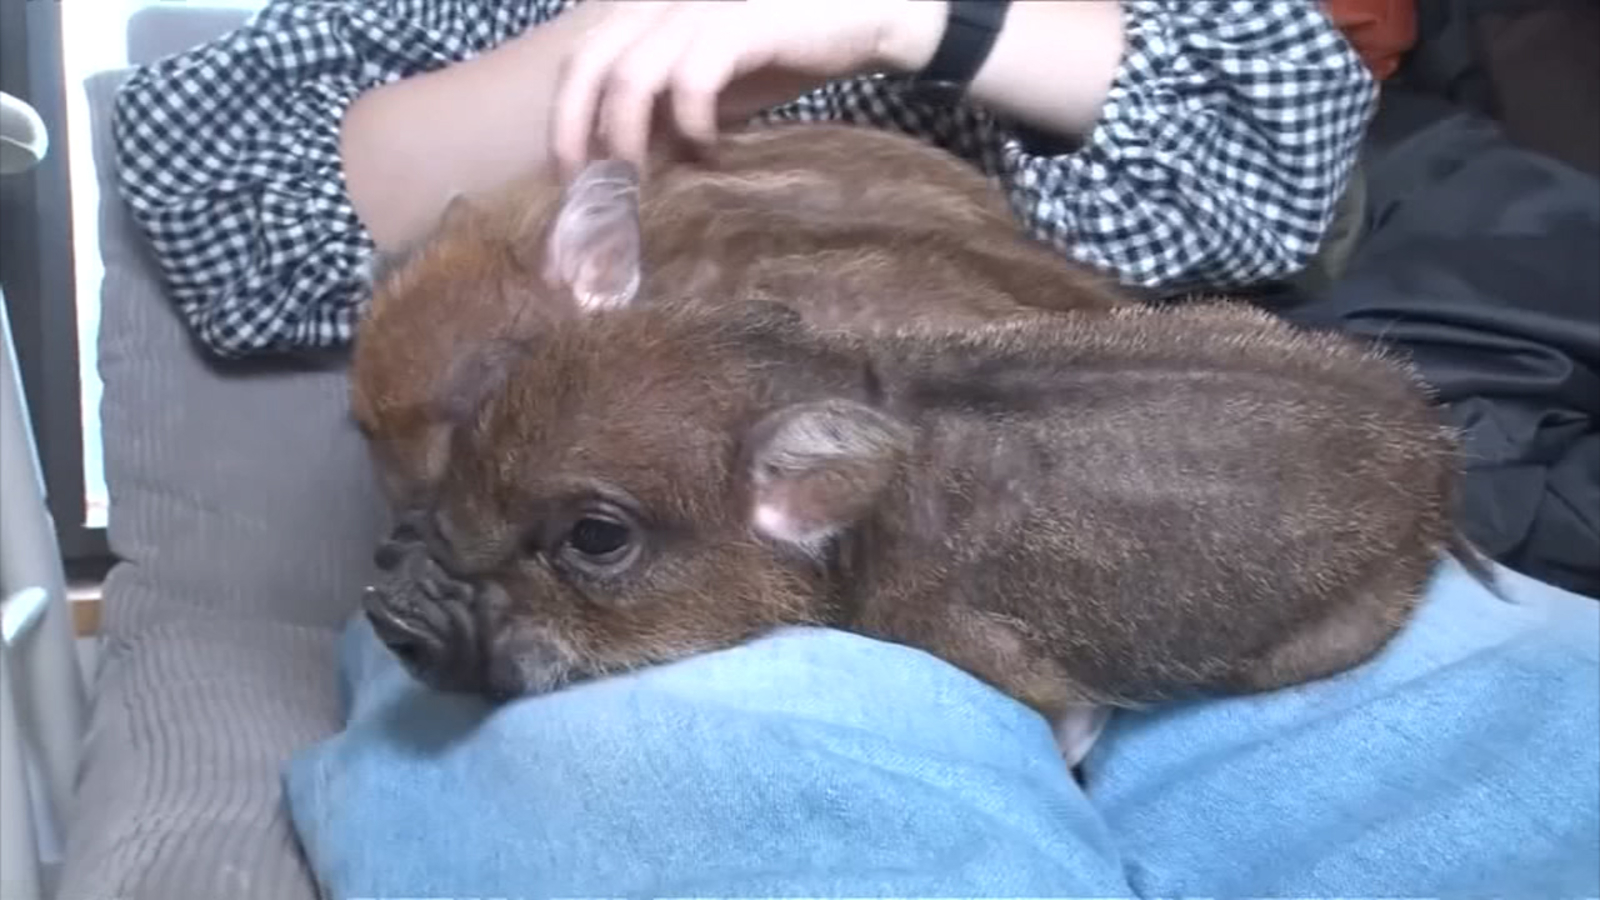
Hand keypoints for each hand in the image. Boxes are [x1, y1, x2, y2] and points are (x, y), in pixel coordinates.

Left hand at [549, 0, 941, 175]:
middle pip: (588, 64)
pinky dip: (690, 121)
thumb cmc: (783, 52)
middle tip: (589, 192)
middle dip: (576, 132)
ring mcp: (699, 9)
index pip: (581, 62)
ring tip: (642, 181)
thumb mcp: (713, 92)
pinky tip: (709, 150)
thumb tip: (628, 174)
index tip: (570, 179)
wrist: (863, 18)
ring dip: (627, 137)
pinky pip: (692, 76)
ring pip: (630, 74)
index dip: (564, 119)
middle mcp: (661, 3)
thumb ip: (668, 118)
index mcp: (647, 14)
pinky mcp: (741, 22)